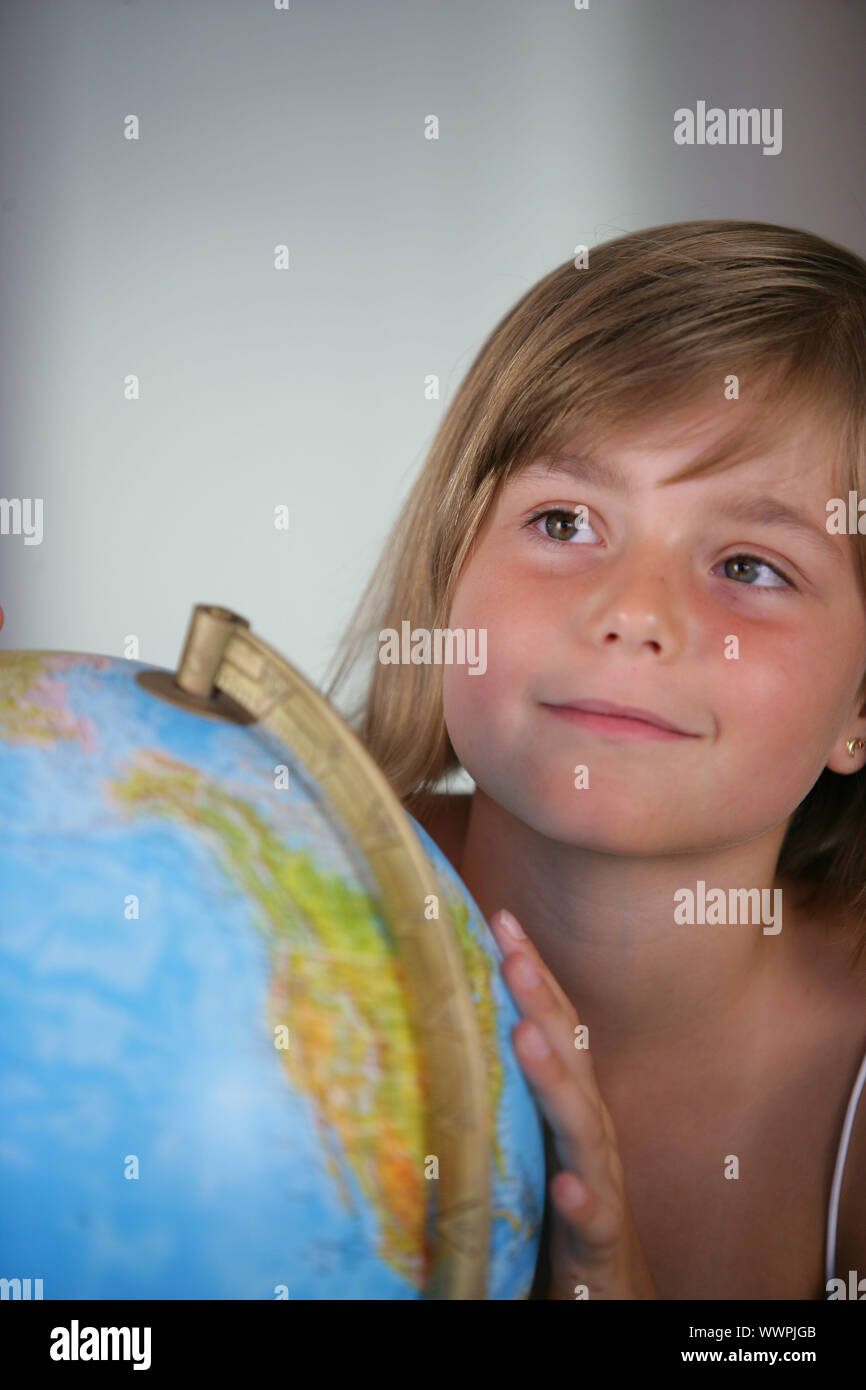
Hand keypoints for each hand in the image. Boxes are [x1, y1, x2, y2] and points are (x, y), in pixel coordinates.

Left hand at [490, 907, 658, 1299]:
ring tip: (527, 1037)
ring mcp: (598, 1189)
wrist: (603, 1301)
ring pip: (584, 1130)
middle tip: (511, 948)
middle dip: (542, 1001)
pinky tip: (565, 1184)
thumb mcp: (518, 1144)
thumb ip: (492, 1096)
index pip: (552, 1028)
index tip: (500, 916)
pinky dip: (583, 1200)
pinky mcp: (599, 1250)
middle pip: (570, 1058)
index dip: (531, 972)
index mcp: (563, 1109)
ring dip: (557, 1082)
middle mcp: (587, 1138)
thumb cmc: (552, 1216)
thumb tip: (426, 1037)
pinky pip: (594, 1223)